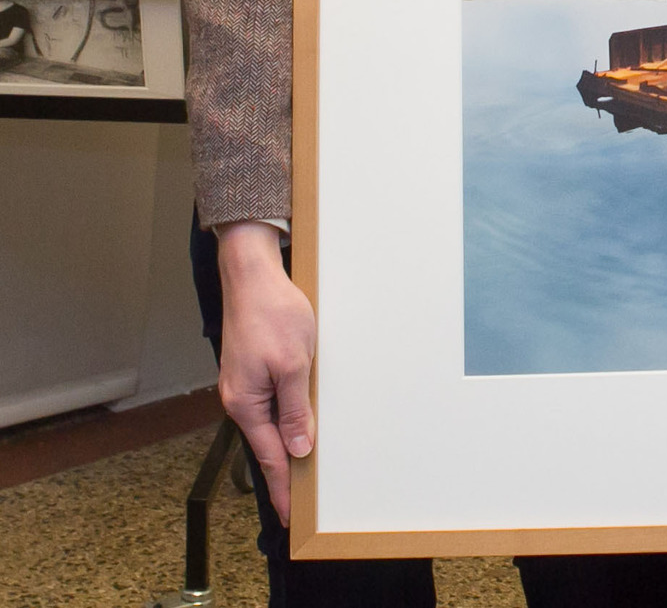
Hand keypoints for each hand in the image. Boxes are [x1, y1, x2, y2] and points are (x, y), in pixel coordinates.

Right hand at [215, 221, 315, 521]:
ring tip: (301, 471)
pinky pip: (270, 403)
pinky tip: (295, 426)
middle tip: (298, 502)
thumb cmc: (274, 315)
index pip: (268, 457)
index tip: (289, 515)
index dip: (282, 486)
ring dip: (285, 444)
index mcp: (247, 403)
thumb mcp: (293, 365)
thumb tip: (297, 449)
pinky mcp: (253, 369)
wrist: (253, 276)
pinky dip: (284, 419)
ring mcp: (245, 384)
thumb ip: (294, 410)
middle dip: (283, 472)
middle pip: (266, 443)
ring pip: (269, 423)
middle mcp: (241, 398)